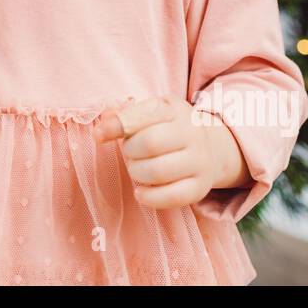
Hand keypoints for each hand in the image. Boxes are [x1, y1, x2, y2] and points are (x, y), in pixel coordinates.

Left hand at [93, 95, 246, 209]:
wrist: (210, 149)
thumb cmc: (168, 130)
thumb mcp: (150, 114)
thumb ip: (125, 116)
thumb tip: (102, 128)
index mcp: (175, 110)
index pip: (144, 114)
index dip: (117, 125)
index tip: (98, 136)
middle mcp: (192, 133)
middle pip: (150, 143)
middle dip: (130, 152)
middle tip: (130, 154)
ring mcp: (199, 161)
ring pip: (158, 171)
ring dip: (137, 173)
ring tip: (137, 169)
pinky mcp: (200, 187)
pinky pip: (172, 196)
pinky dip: (150, 198)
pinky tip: (141, 192)